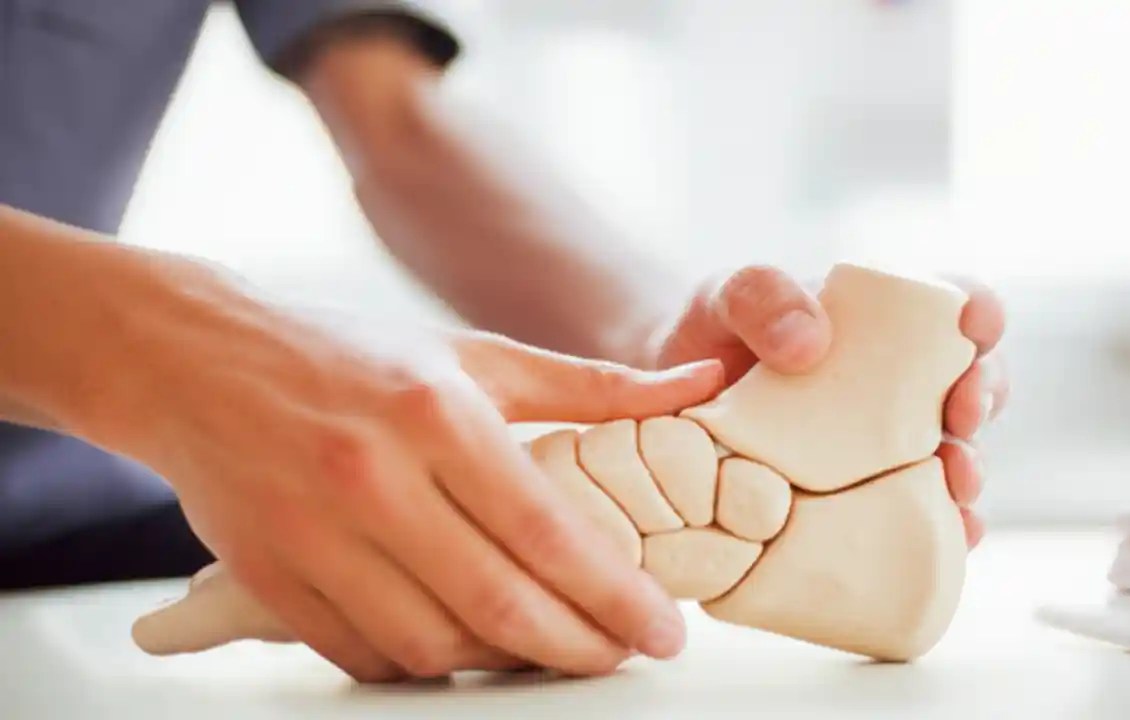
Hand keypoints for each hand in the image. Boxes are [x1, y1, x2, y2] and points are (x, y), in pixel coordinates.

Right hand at [78, 256, 723, 681]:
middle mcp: (375, 478)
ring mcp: (314, 535)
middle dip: (580, 648)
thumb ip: (589, 385)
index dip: (617, 596)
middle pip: (501, 605)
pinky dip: (424, 666)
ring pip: (434, 646)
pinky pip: (366, 658)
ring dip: (505, 664)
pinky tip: (464, 645)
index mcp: (436, 413)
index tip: (663, 631)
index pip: (548, 531)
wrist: (193, 358)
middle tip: (622, 655)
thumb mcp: (472, 351)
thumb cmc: (346, 351)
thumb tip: (699, 386)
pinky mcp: (270, 577)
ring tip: (550, 647)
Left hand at [645, 266, 1007, 548]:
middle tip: (962, 414)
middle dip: (983, 397)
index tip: (974, 328)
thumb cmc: (711, 333)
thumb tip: (811, 343)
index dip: (980, 314)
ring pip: (957, 456)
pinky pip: (920, 517)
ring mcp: (888, 446)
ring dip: (969, 470)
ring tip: (954, 483)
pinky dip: (941, 528)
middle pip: (973, 386)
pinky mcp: (865, 498)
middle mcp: (901, 384)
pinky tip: (946, 536)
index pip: (956, 306)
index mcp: (884, 322)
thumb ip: (762, 297)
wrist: (666, 402)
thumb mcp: (728, 297)